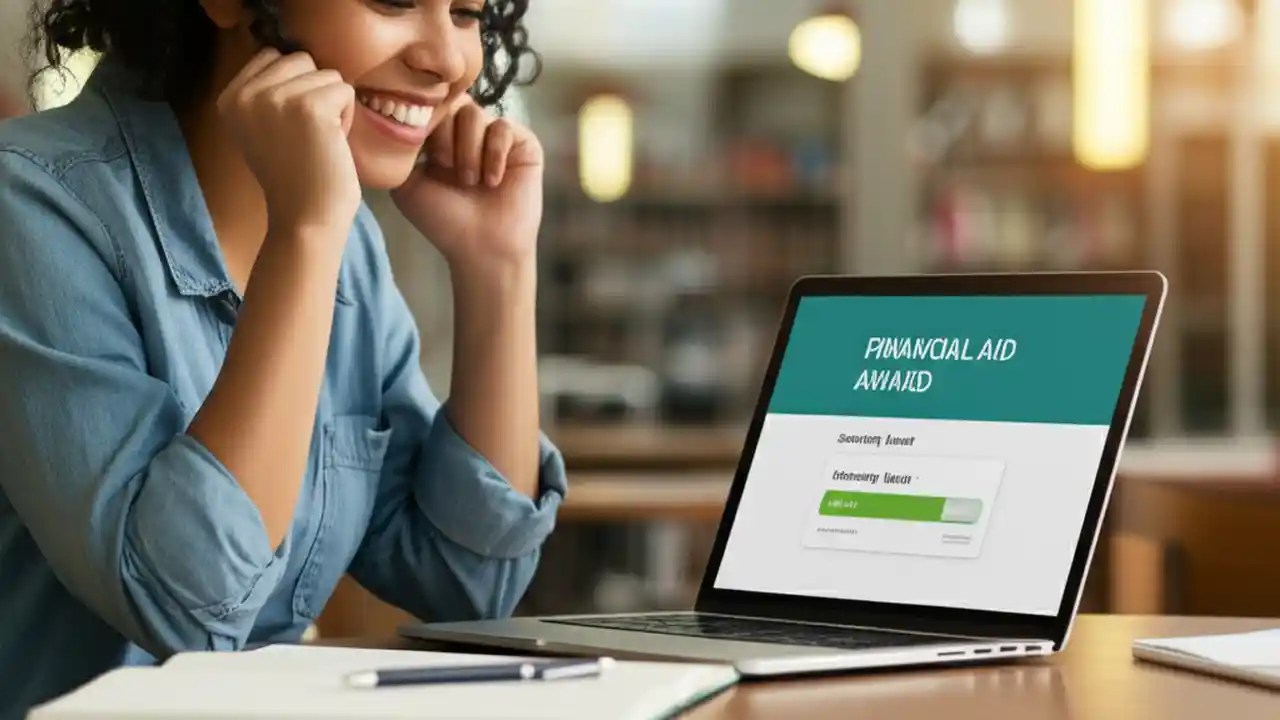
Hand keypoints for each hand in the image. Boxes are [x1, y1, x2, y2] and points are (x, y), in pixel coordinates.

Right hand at [218, 49, 359, 235]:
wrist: (305, 218)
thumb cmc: (296, 176)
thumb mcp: (264, 127)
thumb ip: (269, 91)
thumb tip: (300, 56)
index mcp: (230, 98)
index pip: (272, 55)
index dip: (295, 86)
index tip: (291, 126)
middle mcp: (246, 94)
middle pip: (301, 59)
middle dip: (315, 92)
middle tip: (309, 134)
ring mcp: (276, 98)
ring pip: (326, 73)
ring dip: (333, 106)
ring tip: (320, 140)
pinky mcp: (310, 107)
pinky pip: (344, 89)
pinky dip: (347, 116)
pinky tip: (332, 143)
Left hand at [391, 97, 543, 270]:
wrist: (482, 246)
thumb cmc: (444, 220)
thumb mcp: (406, 183)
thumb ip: (401, 147)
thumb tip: (404, 114)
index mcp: (440, 138)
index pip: (430, 105)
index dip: (425, 122)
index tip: (426, 156)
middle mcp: (468, 133)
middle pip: (451, 103)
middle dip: (444, 137)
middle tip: (447, 169)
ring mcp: (495, 136)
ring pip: (474, 114)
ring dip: (468, 150)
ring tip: (470, 182)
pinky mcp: (523, 143)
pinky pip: (503, 127)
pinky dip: (493, 154)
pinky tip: (492, 181)